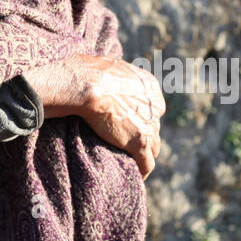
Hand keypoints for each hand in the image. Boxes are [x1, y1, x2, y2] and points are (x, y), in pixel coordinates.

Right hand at [24, 53, 164, 179]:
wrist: (86, 84)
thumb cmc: (88, 72)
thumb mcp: (108, 66)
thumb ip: (115, 73)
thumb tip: (102, 71)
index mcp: (149, 87)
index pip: (151, 107)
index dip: (140, 116)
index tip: (129, 123)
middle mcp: (154, 105)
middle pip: (154, 126)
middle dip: (144, 134)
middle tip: (128, 142)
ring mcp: (149, 125)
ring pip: (154, 146)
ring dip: (144, 153)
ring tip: (134, 161)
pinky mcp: (140, 142)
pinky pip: (147, 163)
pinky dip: (142, 170)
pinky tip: (136, 175)